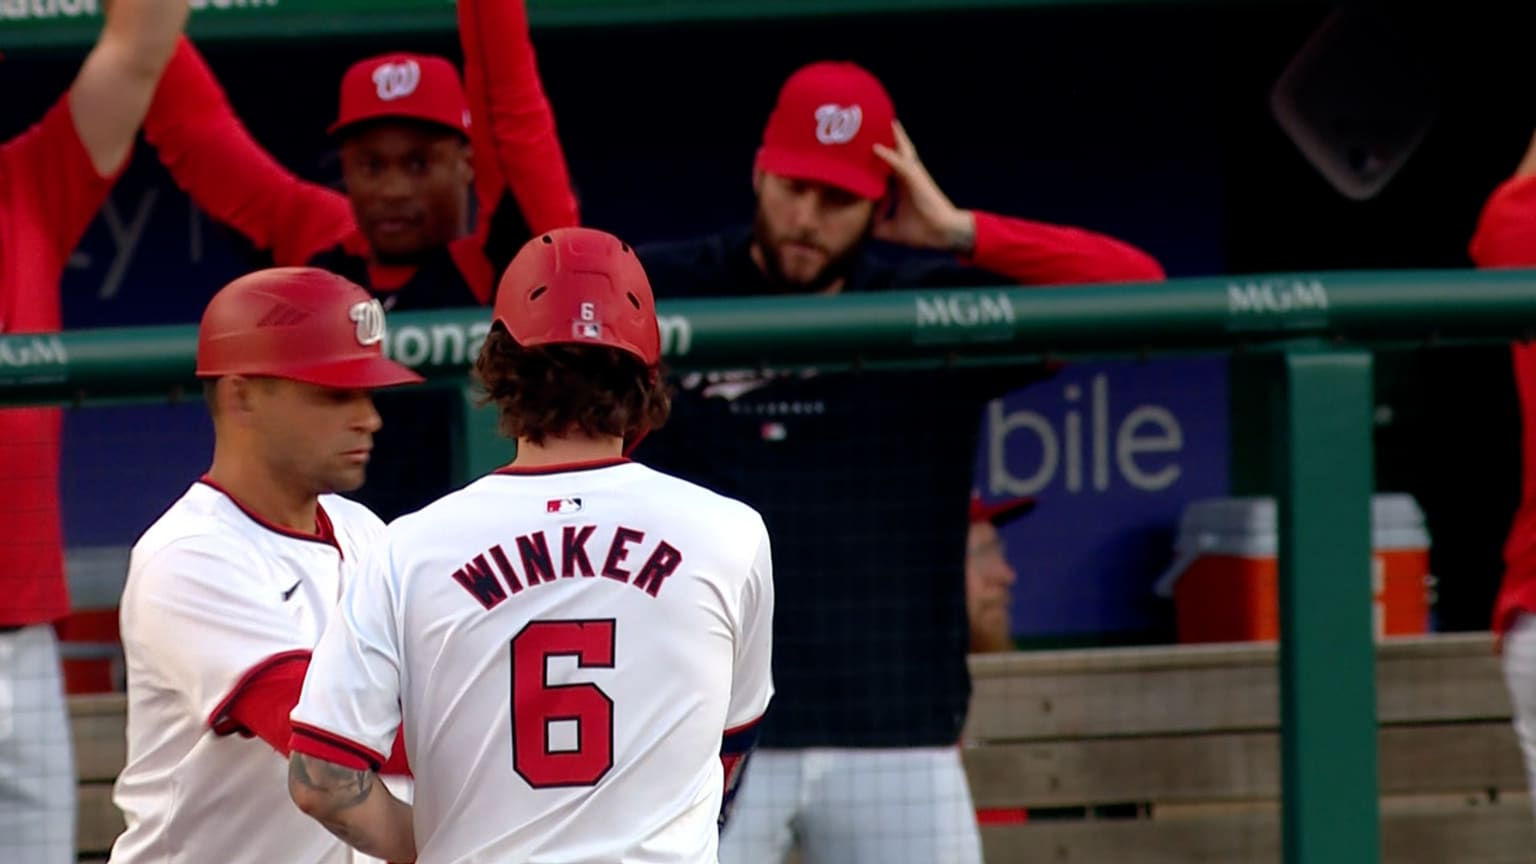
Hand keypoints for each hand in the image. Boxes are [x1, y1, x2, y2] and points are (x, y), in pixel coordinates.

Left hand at [872, 121, 976, 253]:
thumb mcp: (891, 229)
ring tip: (877, 119)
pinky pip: (899, 163)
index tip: (857, 147)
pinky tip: (875, 147)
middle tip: (867, 122)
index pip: (885, 165)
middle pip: (893, 150)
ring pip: (898, 149)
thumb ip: (876, 225)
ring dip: (889, 135)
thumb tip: (861, 225)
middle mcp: (906, 175)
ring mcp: (912, 173)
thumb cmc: (921, 230)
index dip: (874, 155)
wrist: (942, 233)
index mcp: (901, 185)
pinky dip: (887, 155)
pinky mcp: (915, 177)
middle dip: (883, 137)